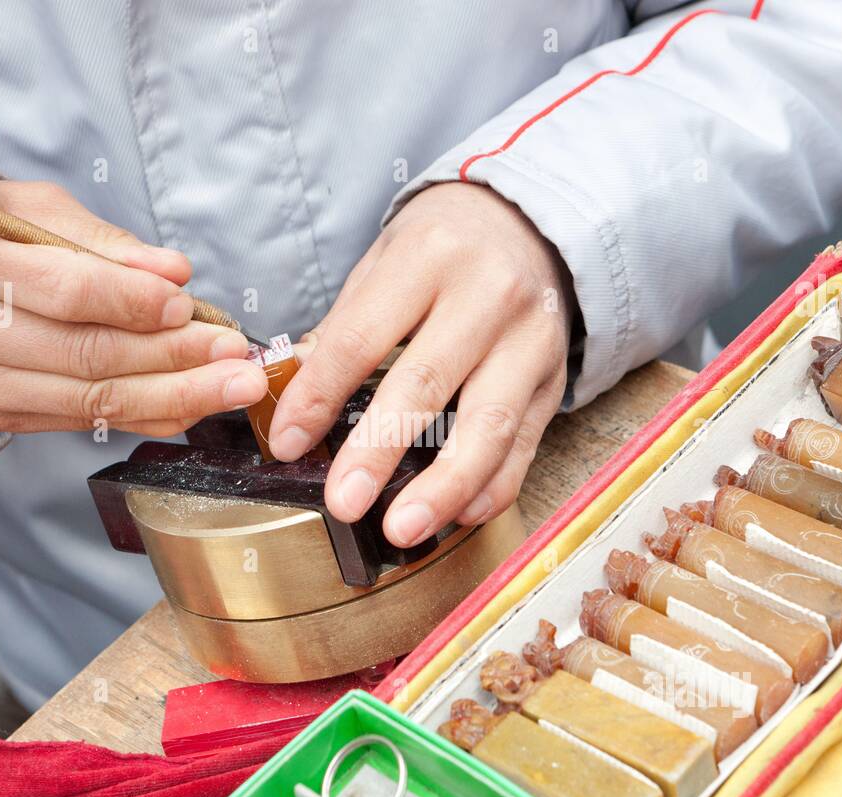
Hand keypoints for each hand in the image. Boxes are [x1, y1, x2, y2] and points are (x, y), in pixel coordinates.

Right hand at [0, 179, 267, 435]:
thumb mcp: (31, 208)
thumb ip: (104, 241)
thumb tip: (173, 273)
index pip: (64, 291)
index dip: (132, 303)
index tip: (189, 306)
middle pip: (86, 357)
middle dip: (175, 361)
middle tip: (239, 359)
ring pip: (92, 400)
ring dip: (175, 397)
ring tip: (234, 386)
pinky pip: (85, 423)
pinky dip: (146, 416)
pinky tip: (193, 404)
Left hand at [269, 182, 570, 546]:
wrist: (531, 223)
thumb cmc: (443, 248)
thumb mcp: (386, 259)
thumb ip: (345, 326)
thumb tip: (293, 401)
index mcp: (428, 256)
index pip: (361, 337)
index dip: (318, 395)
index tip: (286, 442)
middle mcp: (487, 295)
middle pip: (425, 384)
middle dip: (378, 451)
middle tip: (343, 502)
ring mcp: (530, 340)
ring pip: (488, 425)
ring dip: (444, 487)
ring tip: (404, 529)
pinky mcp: (554, 378)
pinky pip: (525, 444)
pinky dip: (491, 488)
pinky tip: (458, 516)